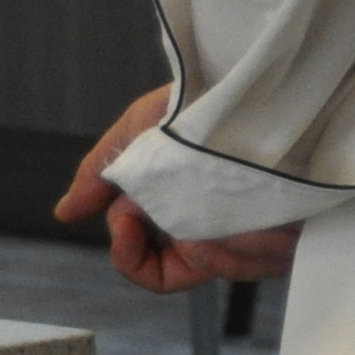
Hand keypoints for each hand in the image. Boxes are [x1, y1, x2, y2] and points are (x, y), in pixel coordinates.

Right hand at [56, 87, 299, 294]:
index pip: (146, 267)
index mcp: (176, 212)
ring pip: (219, 265)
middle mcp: (213, 230)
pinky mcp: (289, 237)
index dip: (128, 252)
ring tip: (226, 188)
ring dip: (215, 230)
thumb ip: (101, 173)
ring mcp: (251, 235)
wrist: (262, 84)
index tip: (126, 217)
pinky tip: (252, 208)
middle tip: (181, 191)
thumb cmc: (204, 99)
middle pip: (178, 269)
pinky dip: (250, 239)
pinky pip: (260, 263)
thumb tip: (64, 213)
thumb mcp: (141, 128)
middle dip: (172, 232)